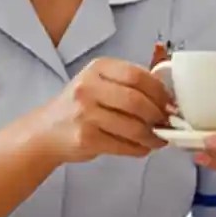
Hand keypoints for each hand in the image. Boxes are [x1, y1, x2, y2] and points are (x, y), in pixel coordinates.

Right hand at [25, 57, 170, 163]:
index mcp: (97, 68)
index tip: (170, 102)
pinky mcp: (85, 138)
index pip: (136, 75)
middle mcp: (88, 88)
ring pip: (133, 126)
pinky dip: (139, 148)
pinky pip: (123, 145)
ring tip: (158, 139)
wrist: (46, 131)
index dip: (159, 91)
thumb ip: (129, 84)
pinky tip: (143, 147)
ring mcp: (85, 114)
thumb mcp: (99, 83)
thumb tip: (168, 100)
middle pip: (136, 100)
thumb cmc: (80, 106)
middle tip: (166, 123)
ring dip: (152, 136)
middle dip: (158, 114)